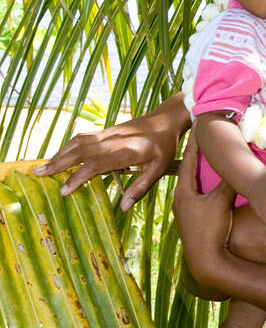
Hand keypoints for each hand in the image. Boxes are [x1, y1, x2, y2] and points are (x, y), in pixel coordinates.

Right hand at [34, 96, 187, 210]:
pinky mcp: (104, 131)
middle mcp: (111, 141)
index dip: (78, 177)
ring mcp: (106, 134)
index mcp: (125, 152)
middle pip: (79, 151)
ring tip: (43, 167)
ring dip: (59, 154)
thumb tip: (123, 207)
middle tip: (38, 174)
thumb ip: (140, 188)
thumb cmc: (164, 146)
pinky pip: (82, 138)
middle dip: (58, 163)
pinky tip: (60, 156)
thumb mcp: (158, 169)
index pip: (96, 165)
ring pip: (77, 143)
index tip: (64, 190)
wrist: (165, 119)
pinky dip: (67, 147)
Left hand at [172, 137, 235, 289]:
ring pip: (191, 183)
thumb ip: (228, 183)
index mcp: (184, 191)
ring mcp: (184, 210)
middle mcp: (180, 199)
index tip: (196, 127)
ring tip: (204, 157)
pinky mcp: (191, 219)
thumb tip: (236, 167)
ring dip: (198, 170)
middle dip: (194, 154)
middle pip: (187, 170)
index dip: (193, 143)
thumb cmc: (211, 229)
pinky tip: (207, 185)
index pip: (188, 160)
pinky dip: (201, 184)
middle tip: (200, 138)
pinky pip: (196, 194)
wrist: (206, 259)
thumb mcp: (221, 202)